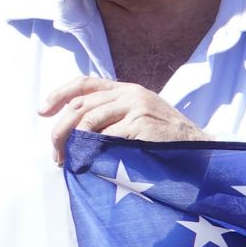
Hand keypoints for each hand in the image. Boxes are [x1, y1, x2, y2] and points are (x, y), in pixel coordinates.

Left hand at [41, 75, 207, 163]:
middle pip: (80, 105)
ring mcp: (137, 108)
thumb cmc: (167, 141)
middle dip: (60, 130)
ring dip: (72, 145)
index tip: (42, 111)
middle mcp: (131, 94)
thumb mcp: (141, 117)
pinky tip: (89, 164)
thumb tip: (72, 129)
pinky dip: (93, 152)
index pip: (84, 83)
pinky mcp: (143, 125)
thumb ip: (113, 115)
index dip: (58, 94)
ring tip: (69, 162)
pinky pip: (106, 139)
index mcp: (128, 89)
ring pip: (88, 122)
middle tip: (55, 153)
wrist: (203, 153)